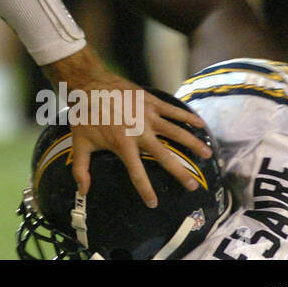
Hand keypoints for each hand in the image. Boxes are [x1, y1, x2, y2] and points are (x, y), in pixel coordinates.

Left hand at [59, 67, 212, 207]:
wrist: (88, 83)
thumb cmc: (84, 114)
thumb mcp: (79, 143)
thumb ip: (80, 169)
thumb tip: (82, 191)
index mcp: (123, 144)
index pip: (137, 173)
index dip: (145, 190)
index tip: (153, 203)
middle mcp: (140, 132)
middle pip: (164, 156)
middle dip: (179, 172)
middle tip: (193, 185)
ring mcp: (148, 115)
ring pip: (176, 132)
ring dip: (193, 143)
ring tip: (207, 154)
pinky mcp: (151, 101)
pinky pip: (173, 111)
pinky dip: (188, 117)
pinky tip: (201, 124)